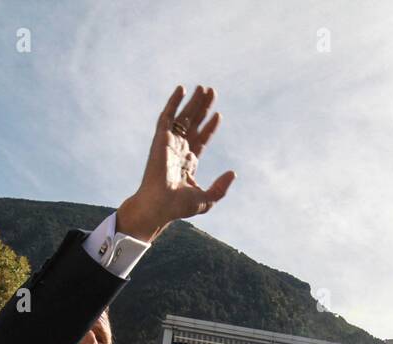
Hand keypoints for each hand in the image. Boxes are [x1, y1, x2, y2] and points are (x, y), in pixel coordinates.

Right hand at [115, 86, 234, 242]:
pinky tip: (182, 89)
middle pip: (193, 123)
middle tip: (211, 92)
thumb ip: (221, 188)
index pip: (201, 139)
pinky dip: (173, 102)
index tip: (218, 115)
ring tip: (203, 87)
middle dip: (202, 108)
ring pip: (183, 117)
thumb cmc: (177, 207)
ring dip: (193, 102)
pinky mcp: (160, 138)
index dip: (209, 127)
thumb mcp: (206, 200)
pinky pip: (167, 116)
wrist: (158, 206)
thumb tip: (233, 172)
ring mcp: (169, 143)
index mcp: (188, 163)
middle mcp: (179, 150)